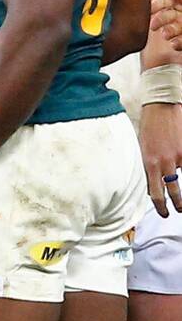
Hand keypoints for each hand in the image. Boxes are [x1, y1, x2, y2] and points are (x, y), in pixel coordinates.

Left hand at [138, 102, 181, 216]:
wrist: (161, 107)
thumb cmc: (149, 127)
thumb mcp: (143, 149)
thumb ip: (148, 167)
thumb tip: (151, 185)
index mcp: (149, 163)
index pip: (155, 192)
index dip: (160, 206)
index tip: (164, 213)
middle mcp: (165, 163)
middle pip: (173, 191)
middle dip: (177, 204)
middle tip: (177, 211)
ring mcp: (179, 157)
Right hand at [150, 0, 181, 47]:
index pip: (164, 1)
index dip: (155, 5)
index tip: (148, 10)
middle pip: (164, 16)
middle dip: (157, 21)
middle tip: (153, 26)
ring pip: (170, 31)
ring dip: (166, 33)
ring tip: (166, 35)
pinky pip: (179, 43)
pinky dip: (176, 44)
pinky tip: (174, 43)